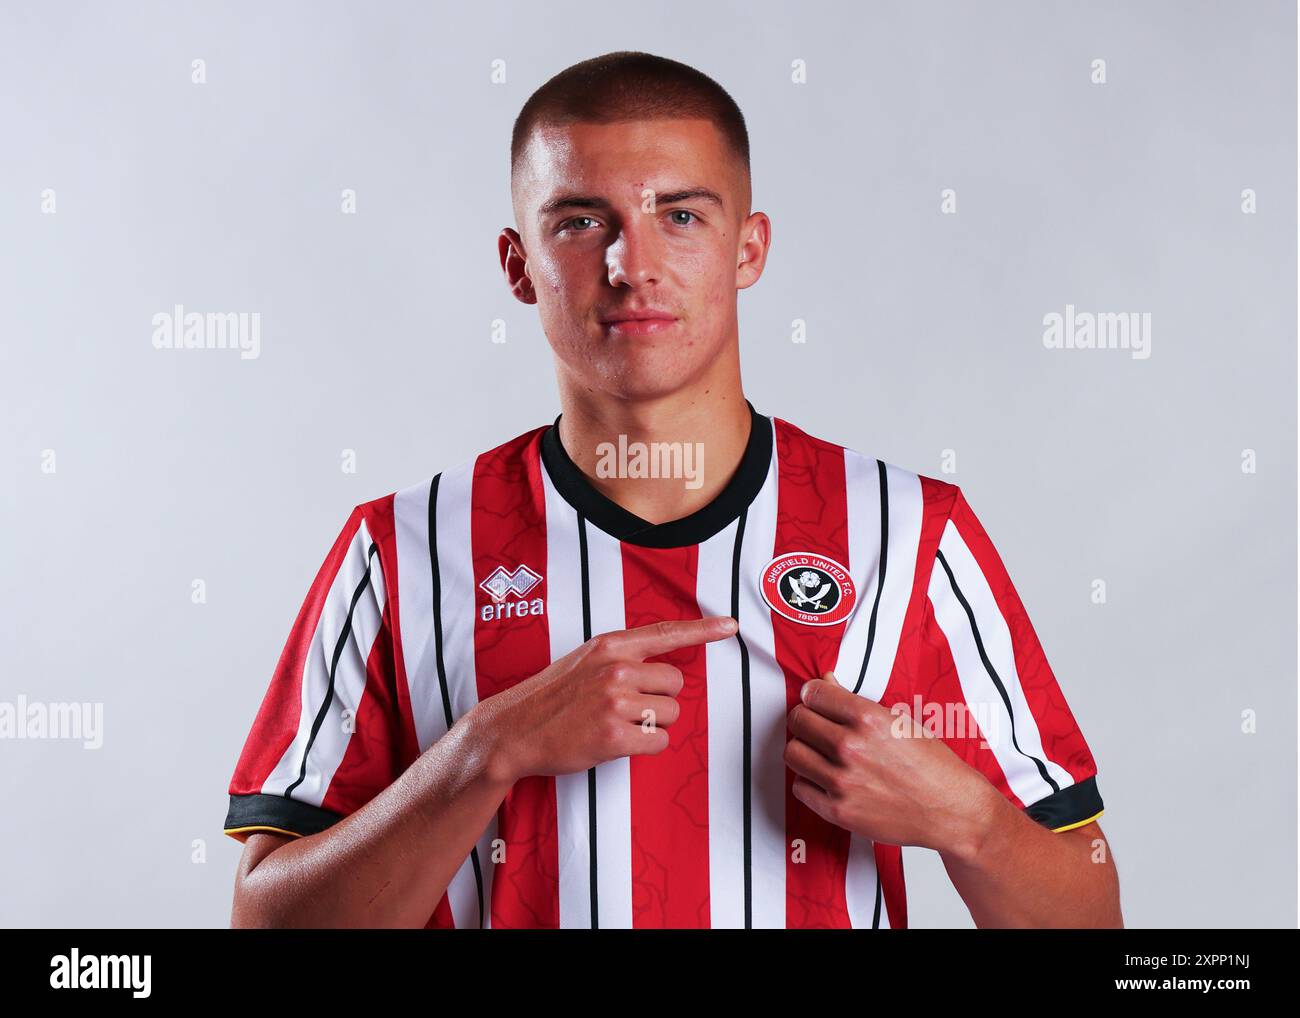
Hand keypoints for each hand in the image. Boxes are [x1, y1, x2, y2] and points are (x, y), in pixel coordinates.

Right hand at [472, 616, 738, 782]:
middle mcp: (616, 669)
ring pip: (670, 714)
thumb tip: (660, 664)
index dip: (703, 630)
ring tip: (615, 725)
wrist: (512, 731)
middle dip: (660, 699)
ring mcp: (615, 702)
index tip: (731, 626)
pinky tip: (616, 743)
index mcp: (610, 646)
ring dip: (652, 725)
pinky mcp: (614, 735)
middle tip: (627, 709)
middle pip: (676, 683)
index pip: (666, 632)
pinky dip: (645, 746)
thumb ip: (621, 657)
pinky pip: (659, 741)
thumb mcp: (584, 661)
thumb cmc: (551, 698)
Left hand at [784, 672, 999, 854]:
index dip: (812, 695)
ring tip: (818, 752)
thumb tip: (826, 682)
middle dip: (805, 719)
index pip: (813, 694)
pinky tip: (825, 778)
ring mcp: (842, 780)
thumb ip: (855, 702)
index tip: (814, 699)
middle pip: (798, 721)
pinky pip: (800, 787)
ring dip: (803, 749)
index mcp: (867, 718)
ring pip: (793, 753)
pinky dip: (809, 781)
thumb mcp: (898, 721)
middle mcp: (850, 747)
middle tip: (815, 725)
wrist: (950, 810)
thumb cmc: (932, 765)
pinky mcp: (838, 809)